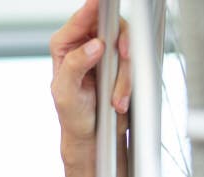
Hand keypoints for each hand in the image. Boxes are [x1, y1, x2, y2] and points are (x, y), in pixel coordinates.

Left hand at [50, 0, 130, 148]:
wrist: (91, 135)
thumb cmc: (73, 115)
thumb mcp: (66, 93)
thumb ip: (75, 65)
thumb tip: (94, 45)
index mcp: (66, 46)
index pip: (81, 19)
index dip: (93, 7)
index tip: (101, 1)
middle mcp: (87, 44)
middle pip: (112, 27)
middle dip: (121, 47)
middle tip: (125, 56)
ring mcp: (108, 53)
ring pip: (129, 46)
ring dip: (126, 75)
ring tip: (115, 100)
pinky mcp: (124, 65)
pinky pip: (137, 64)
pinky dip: (131, 83)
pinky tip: (119, 100)